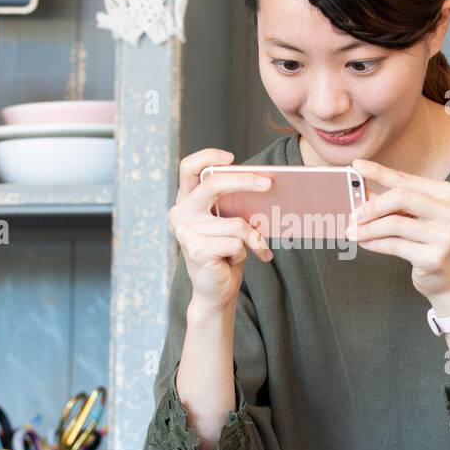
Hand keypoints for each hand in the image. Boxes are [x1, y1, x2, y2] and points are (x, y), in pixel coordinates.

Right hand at [169, 148, 273, 309]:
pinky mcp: (196, 249)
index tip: (231, 157)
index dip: (208, 157)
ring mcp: (186, 231)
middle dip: (244, 181)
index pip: (189, 168)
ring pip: (236, 223)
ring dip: (252, 239)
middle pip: (214, 184)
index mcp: (187, 202)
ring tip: (256, 249)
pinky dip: (245, 253)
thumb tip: (264, 186)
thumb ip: (235, 205)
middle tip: (268, 183)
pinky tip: (235, 262)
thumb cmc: (226, 255)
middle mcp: (181, 213)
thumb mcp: (230, 224)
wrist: (216, 292)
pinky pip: (236, 243)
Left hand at [346, 157, 449, 311]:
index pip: (405, 180)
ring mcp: (444, 236)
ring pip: (394, 224)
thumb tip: (361, 192)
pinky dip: (374, 243)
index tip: (356, 166)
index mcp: (447, 194)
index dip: (378, 172)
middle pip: (400, 197)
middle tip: (353, 215)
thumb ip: (393, 203)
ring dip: (367, 228)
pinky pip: (394, 245)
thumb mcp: (417, 217)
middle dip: (371, 206)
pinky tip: (364, 242)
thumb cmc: (431, 242)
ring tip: (352, 232)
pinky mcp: (434, 258)